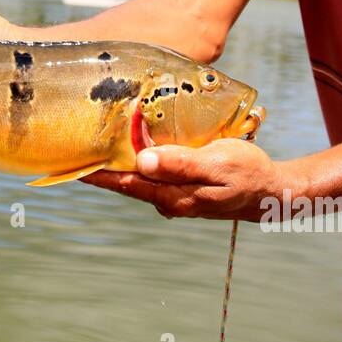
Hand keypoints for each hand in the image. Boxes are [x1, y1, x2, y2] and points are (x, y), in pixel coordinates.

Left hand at [81, 138, 298, 219]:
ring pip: (139, 176)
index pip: (124, 183)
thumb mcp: (217, 164)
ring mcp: (174, 195)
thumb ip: (180, 164)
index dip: (96, 174)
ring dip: (119, 160)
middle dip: (100, 166)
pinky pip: (154, 172)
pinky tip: (133, 145)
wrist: (271, 191)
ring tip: (94, 142)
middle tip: (72, 148)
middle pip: (125, 181)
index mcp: (173, 195)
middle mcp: (168, 198)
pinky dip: (140, 158)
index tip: (70, 165)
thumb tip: (142, 162)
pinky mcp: (182, 186)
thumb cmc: (248, 175)